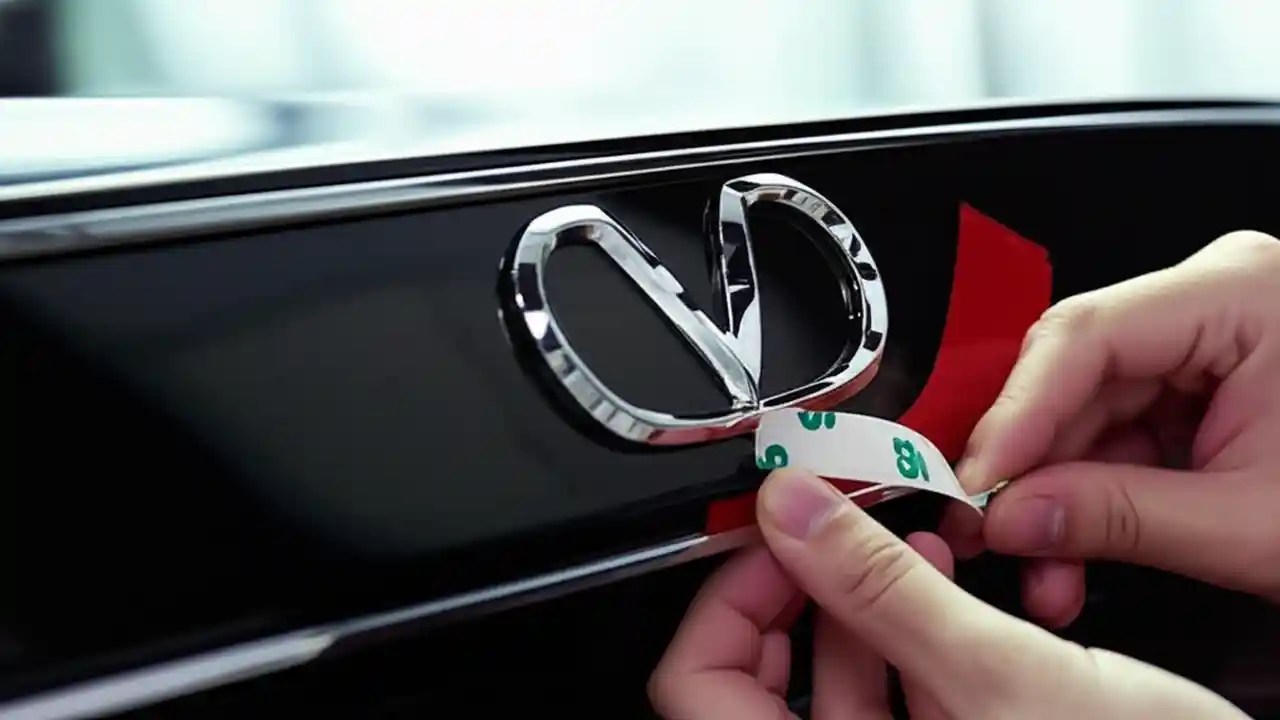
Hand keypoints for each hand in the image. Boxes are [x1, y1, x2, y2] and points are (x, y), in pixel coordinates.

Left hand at [650, 470, 1244, 717]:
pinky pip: (897, 693)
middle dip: (803, 584)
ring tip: (909, 534)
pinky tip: (949, 577)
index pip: (697, 686)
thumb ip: (882, 592)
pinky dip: (910, 629)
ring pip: (836, 678)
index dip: (727, 597)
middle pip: (762, 674)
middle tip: (833, 522)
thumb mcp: (1002, 681)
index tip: (774, 532)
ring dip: (863, 596)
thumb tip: (792, 511)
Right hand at [940, 230, 1279, 626]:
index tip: (976, 478)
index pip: (1088, 333)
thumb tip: (1014, 515)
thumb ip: (1116, 516)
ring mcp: (1212, 344)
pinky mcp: (1209, 388)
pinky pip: (1124, 434)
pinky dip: (1095, 496)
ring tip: (1048, 568)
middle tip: (992, 527)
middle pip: (1078, 374)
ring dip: (1059, 495)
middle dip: (1033, 467)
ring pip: (1092, 412)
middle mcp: (1221, 302)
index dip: (1017, 413)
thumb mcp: (1249, 522)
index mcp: (1245, 293)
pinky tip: (1077, 548)